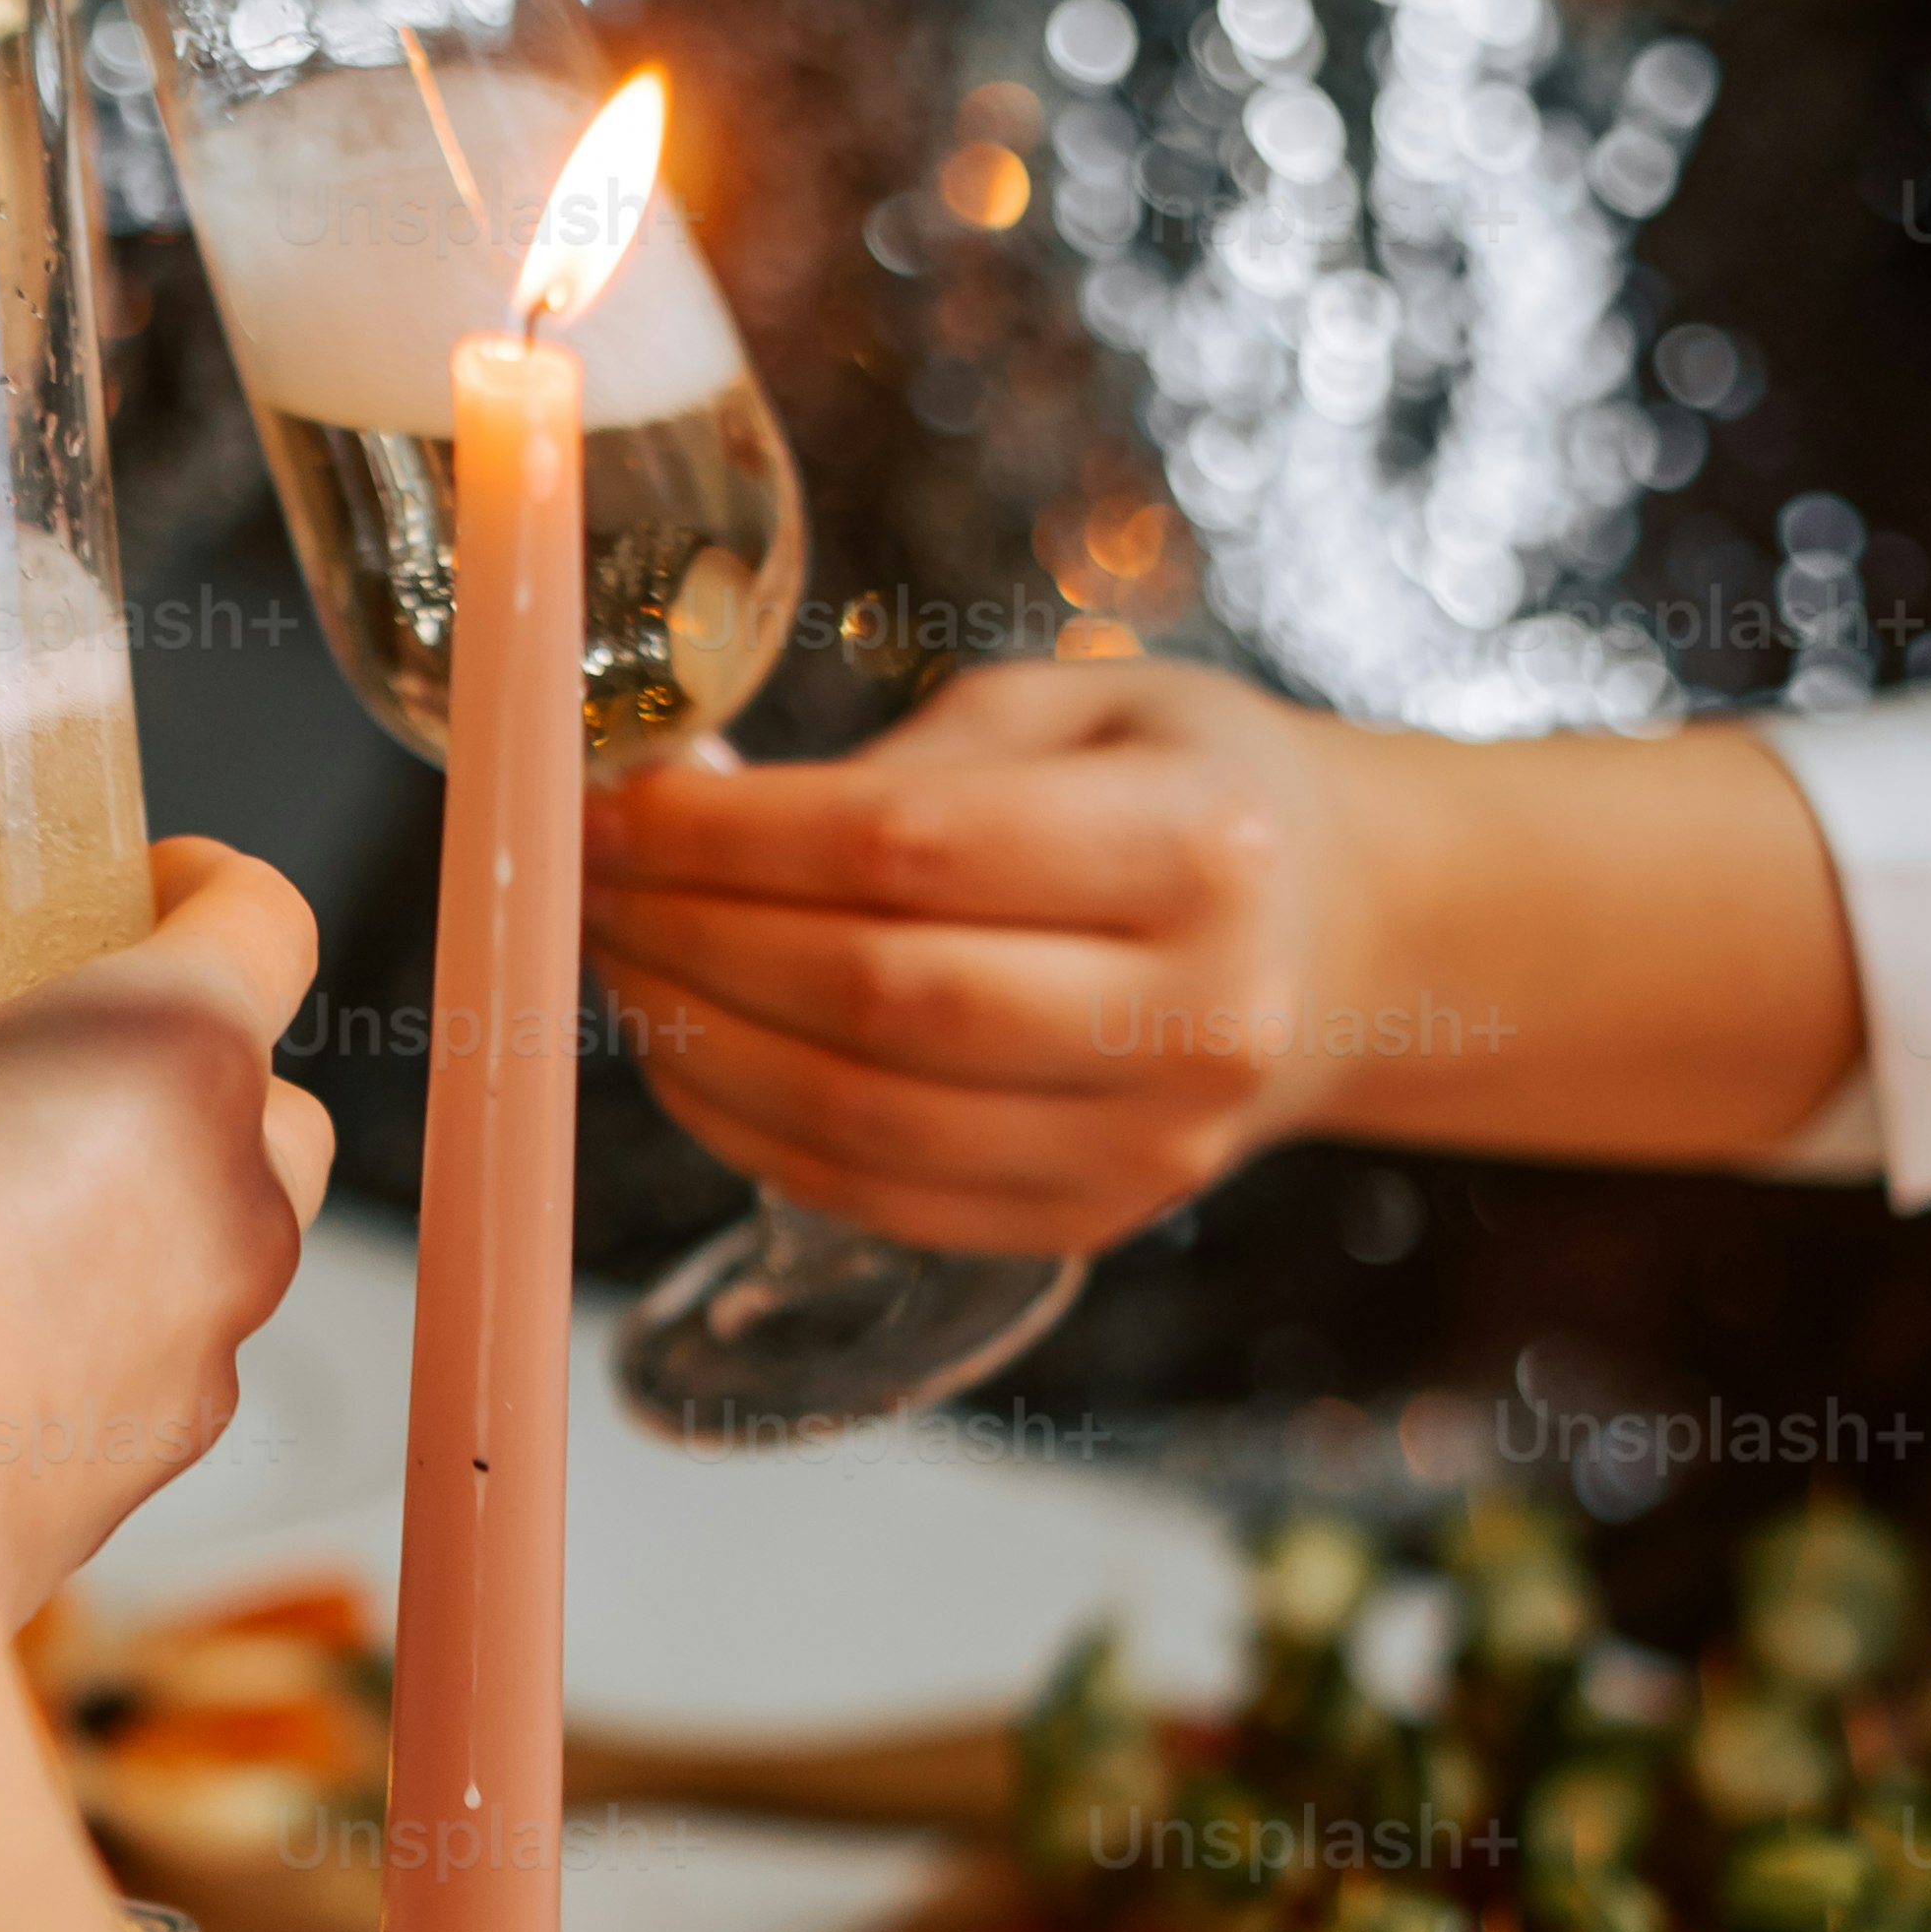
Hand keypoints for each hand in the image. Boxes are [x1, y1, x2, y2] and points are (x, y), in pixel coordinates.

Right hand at [0, 833, 333, 1624]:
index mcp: (175, 1046)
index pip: (267, 911)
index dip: (205, 877)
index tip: (130, 877)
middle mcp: (237, 1187)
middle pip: (265, 1081)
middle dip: (173, 1053)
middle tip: (37, 1043)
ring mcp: (214, 1334)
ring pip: (217, 1223)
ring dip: (131, 1191)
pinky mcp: (159, 1452)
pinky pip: (153, 1347)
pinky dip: (87, 1315)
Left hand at [579, 655, 1359, 1252]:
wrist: (1344, 940)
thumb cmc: (1185, 797)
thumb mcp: (1085, 708)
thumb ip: (903, 759)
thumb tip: (675, 805)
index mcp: (1200, 845)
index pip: (908, 848)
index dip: (725, 839)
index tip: (608, 809)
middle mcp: (1199, 1013)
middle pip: (878, 996)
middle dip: (692, 941)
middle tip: (587, 891)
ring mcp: (1153, 1144)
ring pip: (864, 1120)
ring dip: (698, 1047)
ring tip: (620, 969)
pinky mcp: (1096, 1223)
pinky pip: (880, 1197)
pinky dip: (751, 1134)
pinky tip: (690, 1057)